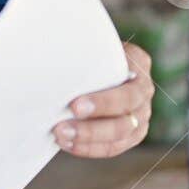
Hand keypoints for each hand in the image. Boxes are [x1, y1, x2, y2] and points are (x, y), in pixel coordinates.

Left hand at [52, 42, 152, 156]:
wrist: (92, 59)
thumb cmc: (87, 47)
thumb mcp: (88, 40)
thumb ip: (77, 45)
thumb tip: (43, 43)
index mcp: (138, 63)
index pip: (127, 87)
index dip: (103, 102)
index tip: (74, 106)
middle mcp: (144, 90)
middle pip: (125, 116)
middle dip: (92, 125)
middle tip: (61, 127)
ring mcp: (141, 114)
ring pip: (120, 134)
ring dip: (88, 139)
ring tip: (60, 136)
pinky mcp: (131, 133)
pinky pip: (113, 147)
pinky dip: (90, 148)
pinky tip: (68, 144)